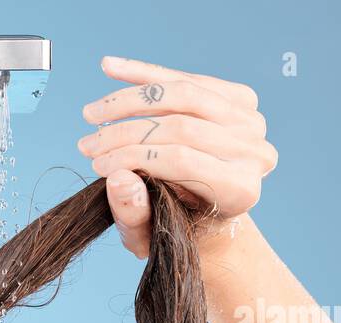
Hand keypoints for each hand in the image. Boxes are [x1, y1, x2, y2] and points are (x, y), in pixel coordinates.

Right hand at [77, 55, 277, 257]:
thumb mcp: (151, 235)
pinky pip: (185, 78)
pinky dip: (144, 74)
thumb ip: (135, 213)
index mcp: (240, 189)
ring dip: (129, 100)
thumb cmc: (177, 228)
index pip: (180, 160)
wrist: (208, 214)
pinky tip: (109, 68)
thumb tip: (116, 178)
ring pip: (183, 94)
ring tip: (91, 114)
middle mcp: (254, 152)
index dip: (133, 157)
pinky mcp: (238, 98)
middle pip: (181, 126)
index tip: (95, 164)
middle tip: (86, 145)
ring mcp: (250, 121)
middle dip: (125, 132)